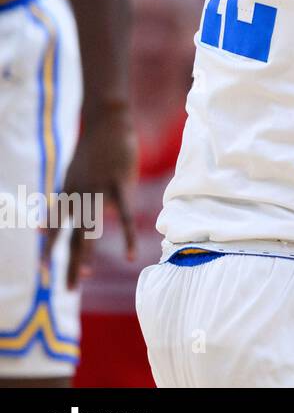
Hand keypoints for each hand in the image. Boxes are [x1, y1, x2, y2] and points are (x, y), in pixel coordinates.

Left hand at [42, 102, 136, 288]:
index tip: (44, 268)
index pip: (53, 226)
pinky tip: (130, 256)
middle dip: (68, 264)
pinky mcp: (119, 187)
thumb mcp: (79, 172)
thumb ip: (82, 195)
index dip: (48, 247)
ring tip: (84, 279)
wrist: (107, 122)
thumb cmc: (97, 147)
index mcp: (68, 193)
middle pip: (69, 238)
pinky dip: (126, 238)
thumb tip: (99, 217)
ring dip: (83, 259)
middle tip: (68, 290)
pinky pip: (124, 218)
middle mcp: (77, 197)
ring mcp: (97, 193)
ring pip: (88, 233)